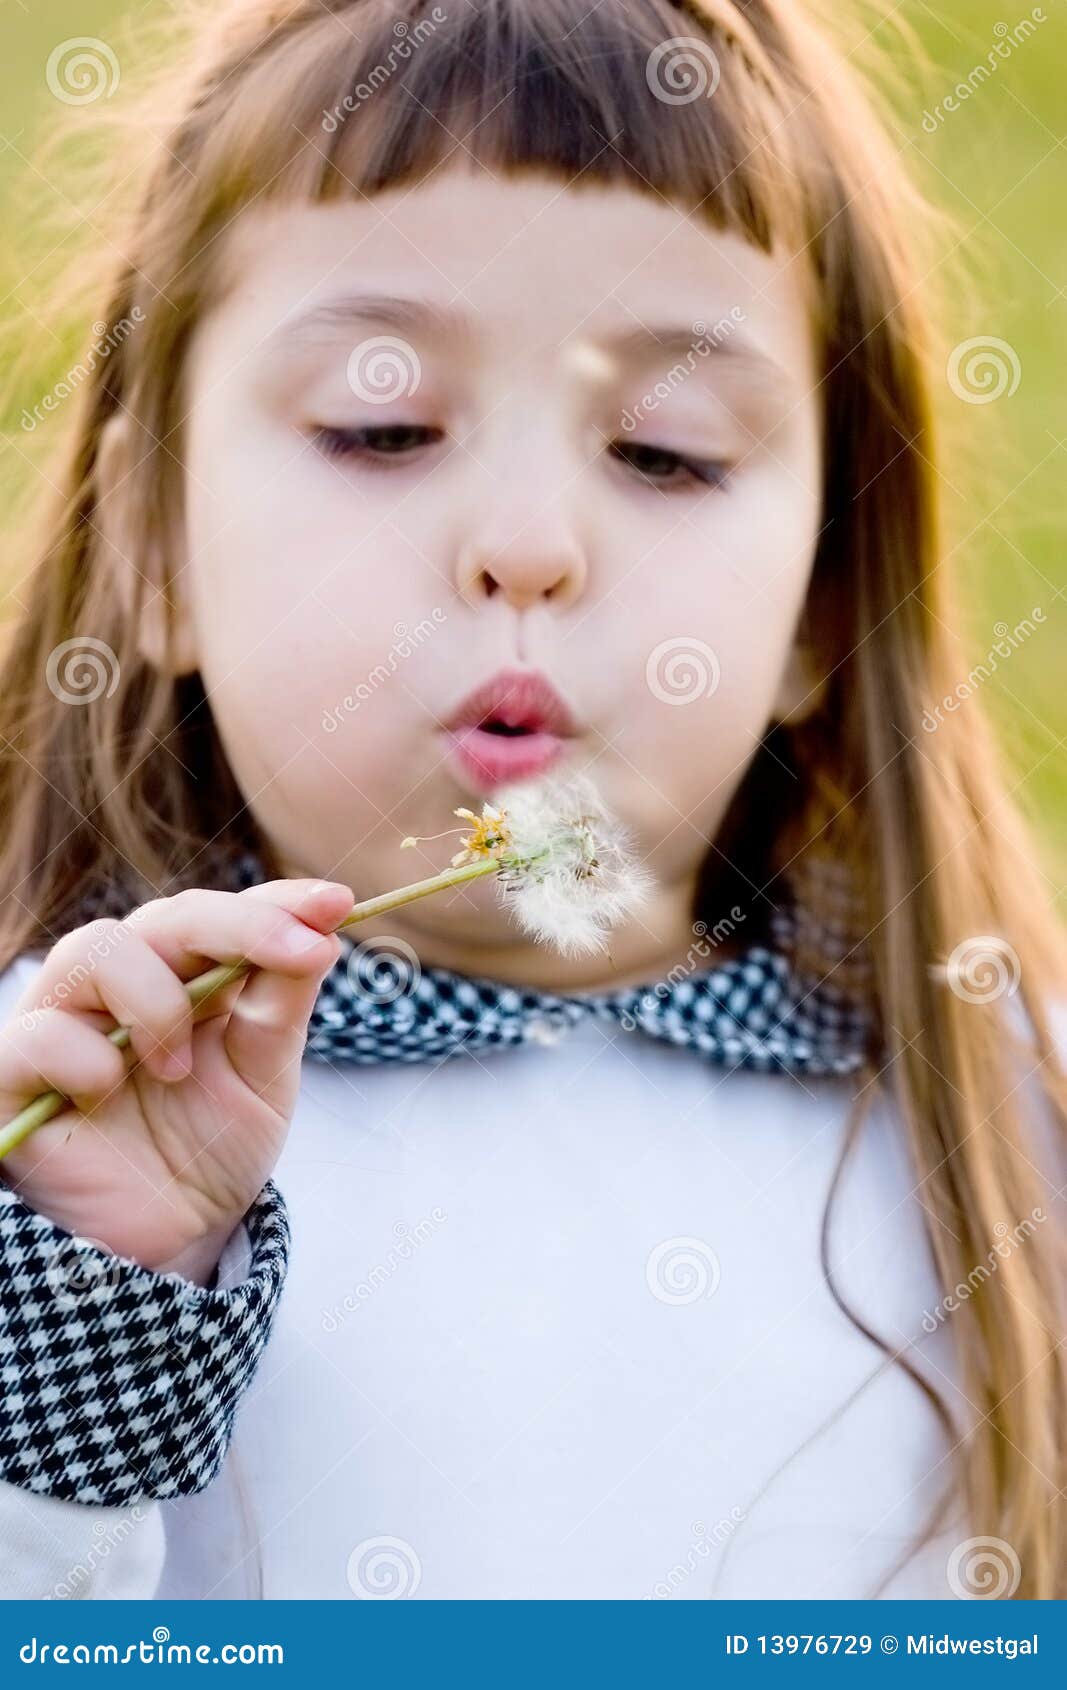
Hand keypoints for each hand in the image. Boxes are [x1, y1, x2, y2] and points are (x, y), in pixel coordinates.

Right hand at [0, 878, 352, 1276]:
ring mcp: (63, 1022)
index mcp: (181, 977)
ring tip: (179, 1068)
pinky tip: (106, 1093)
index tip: (338, 904)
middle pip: (164, 918)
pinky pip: (38, 1036)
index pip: (220, 916)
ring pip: (93, 949)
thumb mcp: (262, 1076)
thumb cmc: (210, 1151)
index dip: (276, 902)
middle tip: (303, 950)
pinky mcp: (13, 1076)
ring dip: (157, 1000)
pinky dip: (84, 1058)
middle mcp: (119, 985)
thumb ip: (281, 1004)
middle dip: (240, 927)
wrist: (167, 1243)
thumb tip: (321, 929)